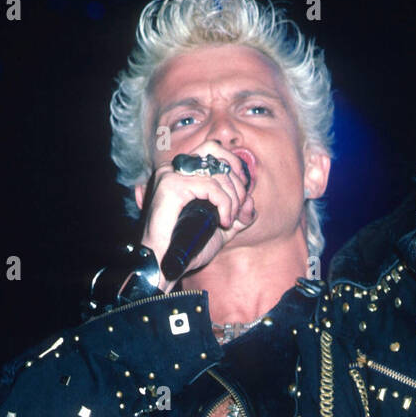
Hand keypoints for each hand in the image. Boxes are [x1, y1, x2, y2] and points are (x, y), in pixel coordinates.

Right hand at [139, 141, 256, 286]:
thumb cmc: (187, 249)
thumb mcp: (220, 230)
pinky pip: (210, 186)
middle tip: (240, 207)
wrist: (165, 266)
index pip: (214, 151)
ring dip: (233, 197)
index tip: (242, 197)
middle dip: (237, 178)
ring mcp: (170, 174)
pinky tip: (224, 221)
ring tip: (229, 220)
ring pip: (216, 171)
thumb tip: (251, 203)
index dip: (235, 167)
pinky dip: (224, 203)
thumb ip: (237, 215)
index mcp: (183, 173)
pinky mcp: (171, 185)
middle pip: (216, 150)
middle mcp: (174, 169)